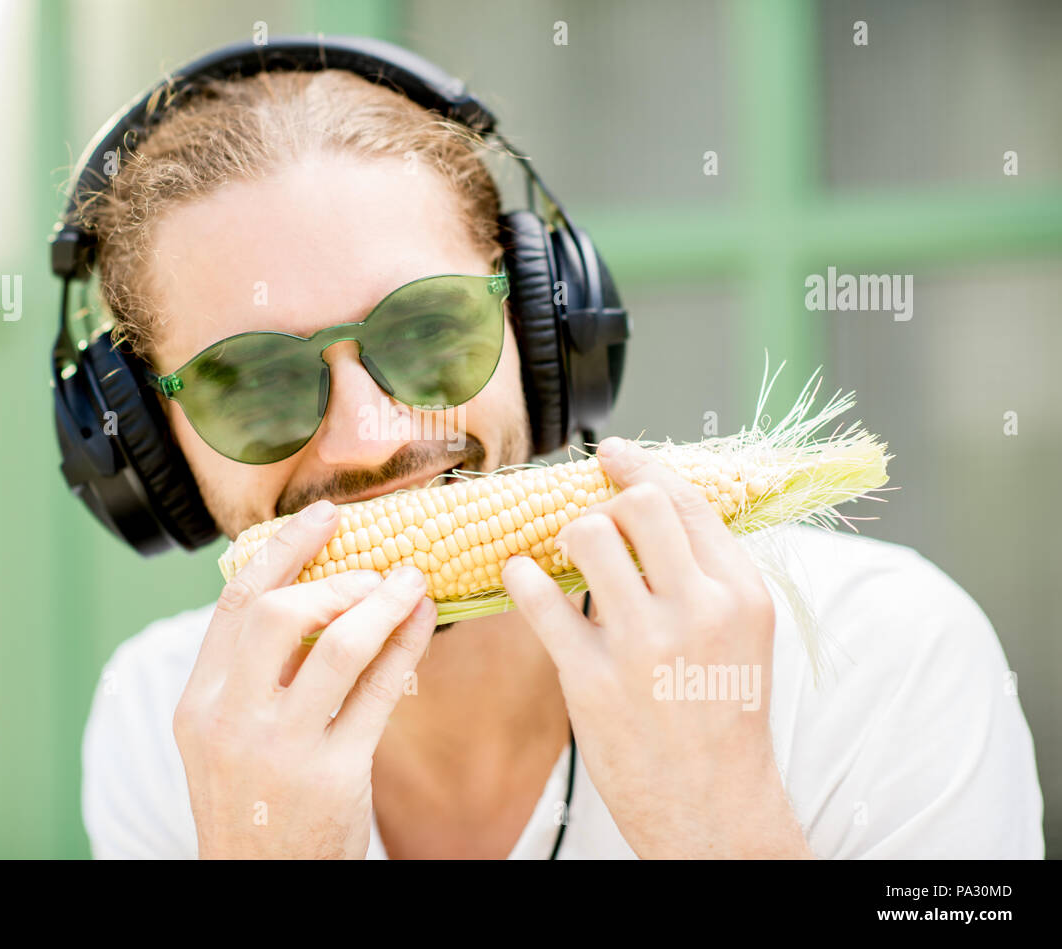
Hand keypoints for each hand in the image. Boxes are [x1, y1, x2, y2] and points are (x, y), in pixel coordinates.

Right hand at [173, 500, 435, 858]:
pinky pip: (378, 692)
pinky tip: (421, 623)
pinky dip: (405, 645)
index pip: (234, 604)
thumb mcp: (226, 738)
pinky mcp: (333, 775)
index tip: (323, 516)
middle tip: (372, 572)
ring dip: (381, 604)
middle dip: (334, 581)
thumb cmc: (254, 803)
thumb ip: (252, 675)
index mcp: (198, 703)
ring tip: (410, 583)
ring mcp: (280, 750)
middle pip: (277, 615)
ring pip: (336, 647)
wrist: (260, 885)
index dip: (283, 551)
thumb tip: (311, 599)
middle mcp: (230, 721)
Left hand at [501, 437, 811, 857]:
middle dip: (606, 505)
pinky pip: (540, 599)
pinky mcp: (592, 679)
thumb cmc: (722, 718)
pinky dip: (521, 577)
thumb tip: (651, 506)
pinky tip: (522, 576)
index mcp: (741, 594)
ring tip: (568, 564)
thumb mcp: (743, 637)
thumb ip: (706, 574)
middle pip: (639, 504)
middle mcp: (698, 611)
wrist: (713, 808)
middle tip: (597, 529)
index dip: (642, 467)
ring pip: (587, 536)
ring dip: (567, 539)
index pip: (687, 500)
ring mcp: (644, 645)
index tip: (612, 456)